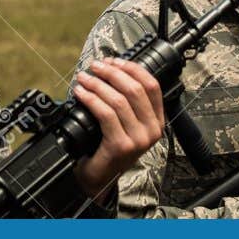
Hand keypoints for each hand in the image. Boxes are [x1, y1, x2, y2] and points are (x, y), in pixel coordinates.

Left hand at [70, 59, 164, 200]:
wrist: (98, 177)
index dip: (132, 69)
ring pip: (118, 100)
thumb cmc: (109, 147)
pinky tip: (81, 93)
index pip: (152, 86)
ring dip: (97, 84)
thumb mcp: (125, 123)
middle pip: (135, 90)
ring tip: (84, 78)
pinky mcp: (120, 145)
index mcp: (157, 121)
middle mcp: (152, 130)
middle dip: (112, 73)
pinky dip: (91, 99)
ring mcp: (138, 139)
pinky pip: (105, 113)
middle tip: (95, 66)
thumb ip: (127, 101)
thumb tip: (110, 68)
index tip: (115, 61)